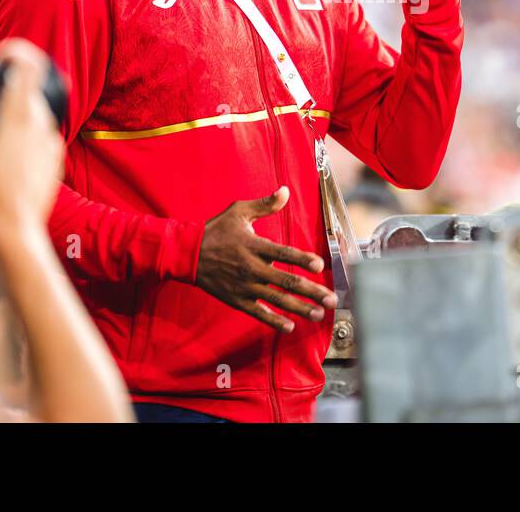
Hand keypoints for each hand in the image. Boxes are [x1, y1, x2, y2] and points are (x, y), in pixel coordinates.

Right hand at [0, 39, 64, 232]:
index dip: (14, 52)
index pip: (30, 62)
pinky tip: (2, 156)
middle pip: (29, 89)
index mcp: (20, 111)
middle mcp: (43, 122)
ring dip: (14, 114)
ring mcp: (52, 141)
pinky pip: (41, 137)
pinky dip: (24, 137)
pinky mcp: (55, 159)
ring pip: (35, 114)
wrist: (15, 229)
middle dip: (6, 89)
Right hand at [195, 187, 337, 332]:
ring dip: (299, 309)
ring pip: (276, 300)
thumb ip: (264, 205)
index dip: (302, 259)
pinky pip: (258, 313)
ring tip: (319, 315)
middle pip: (286, 281)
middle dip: (311, 291)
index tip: (319, 265)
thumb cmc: (216, 231)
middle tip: (332, 299)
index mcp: (254, 245)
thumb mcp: (238, 212)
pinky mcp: (237, 300)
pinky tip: (290, 327)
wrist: (187, 254)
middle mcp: (252, 268)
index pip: (282, 253)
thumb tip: (285, 191)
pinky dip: (274, 321)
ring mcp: (244, 287)